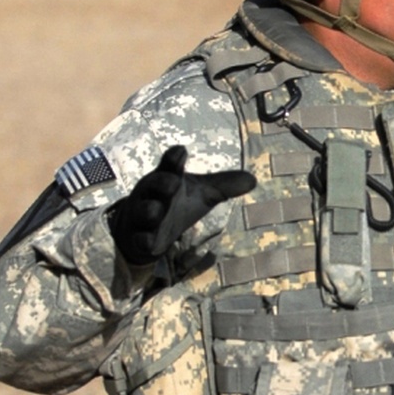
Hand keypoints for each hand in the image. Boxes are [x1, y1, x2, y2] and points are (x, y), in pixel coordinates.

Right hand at [108, 146, 255, 265]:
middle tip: (173, 183)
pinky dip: (144, 240)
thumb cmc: (174, 203)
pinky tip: (150, 243)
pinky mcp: (139, 238)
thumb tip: (253, 179)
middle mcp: (153, 194)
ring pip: (144, 211)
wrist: (141, 228)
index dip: (173, 158)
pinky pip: (140, 239)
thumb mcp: (200, 194)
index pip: (169, 164)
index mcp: (167, 178)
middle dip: (162, 183)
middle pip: (155, 185)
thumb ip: (223, 186)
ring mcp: (143, 215)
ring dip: (151, 210)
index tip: (181, 151)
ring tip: (158, 210)